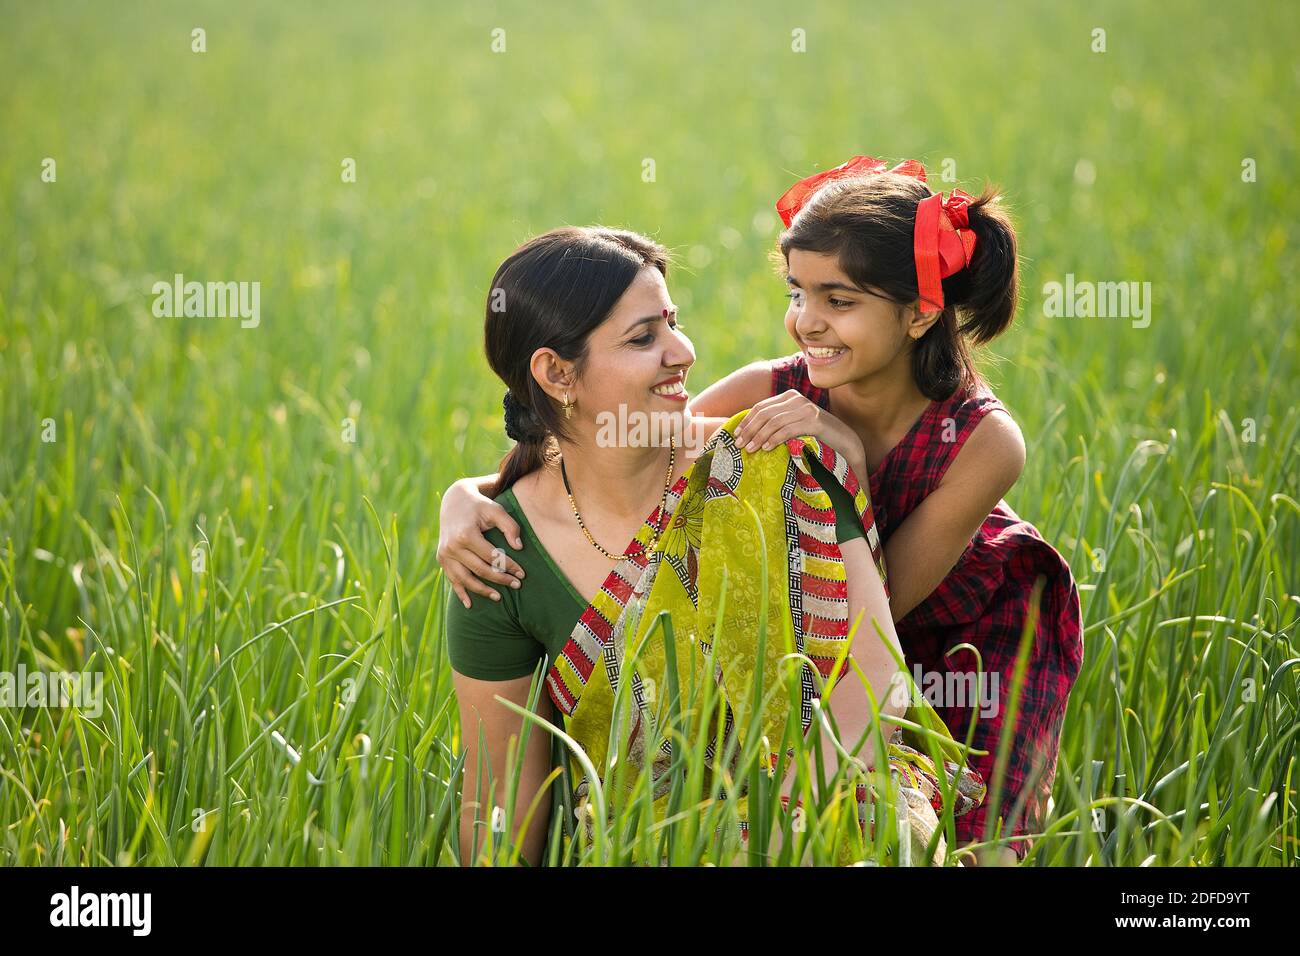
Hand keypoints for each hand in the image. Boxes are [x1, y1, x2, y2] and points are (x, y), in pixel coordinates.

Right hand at [437, 477, 524, 608]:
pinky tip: (470, 605)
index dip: (509, 566)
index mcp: (466, 534)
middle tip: (517, 585)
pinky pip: (451, 580)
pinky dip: (460, 593)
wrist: (455, 501)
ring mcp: (445, 554)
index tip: (522, 574)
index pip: (492, 556)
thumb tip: (519, 547)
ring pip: (465, 579)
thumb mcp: (496, 510)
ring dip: (482, 590)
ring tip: (499, 598)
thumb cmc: (480, 506)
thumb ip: (510, 526)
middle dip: (500, 579)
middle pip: (479, 570)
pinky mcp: (442, 559)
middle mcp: (452, 546)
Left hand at [733, 390, 866, 477]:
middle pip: (765, 414)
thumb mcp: (793, 425)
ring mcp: (806, 408)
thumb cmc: (815, 436)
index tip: (735, 435)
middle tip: (739, 445)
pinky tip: (766, 448)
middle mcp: (796, 399)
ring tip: (750, 449)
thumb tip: (748, 433)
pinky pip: (788, 430)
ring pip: (774, 422)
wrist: (844, 442)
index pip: (761, 407)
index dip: (746, 421)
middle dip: (750, 430)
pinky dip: (775, 439)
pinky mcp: (814, 421)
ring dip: (759, 436)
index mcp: (789, 397)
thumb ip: (776, 422)